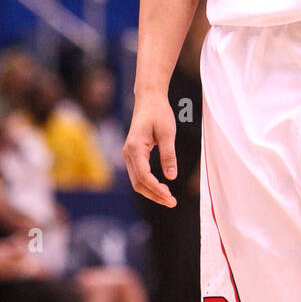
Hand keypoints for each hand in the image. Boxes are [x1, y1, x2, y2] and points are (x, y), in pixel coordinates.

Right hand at [124, 91, 177, 206]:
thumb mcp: (167, 132)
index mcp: (135, 148)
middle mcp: (128, 153)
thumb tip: (171, 177)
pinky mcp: (133, 155)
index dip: (156, 189)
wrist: (149, 99)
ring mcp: (129, 155)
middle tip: (172, 202)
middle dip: (154, 195)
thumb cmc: (159, 112)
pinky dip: (149, 184)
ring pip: (137, 181)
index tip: (170, 197)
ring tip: (169, 197)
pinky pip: (139, 174)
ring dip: (152, 191)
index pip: (144, 176)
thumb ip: (168, 154)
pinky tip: (162, 187)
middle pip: (138, 183)